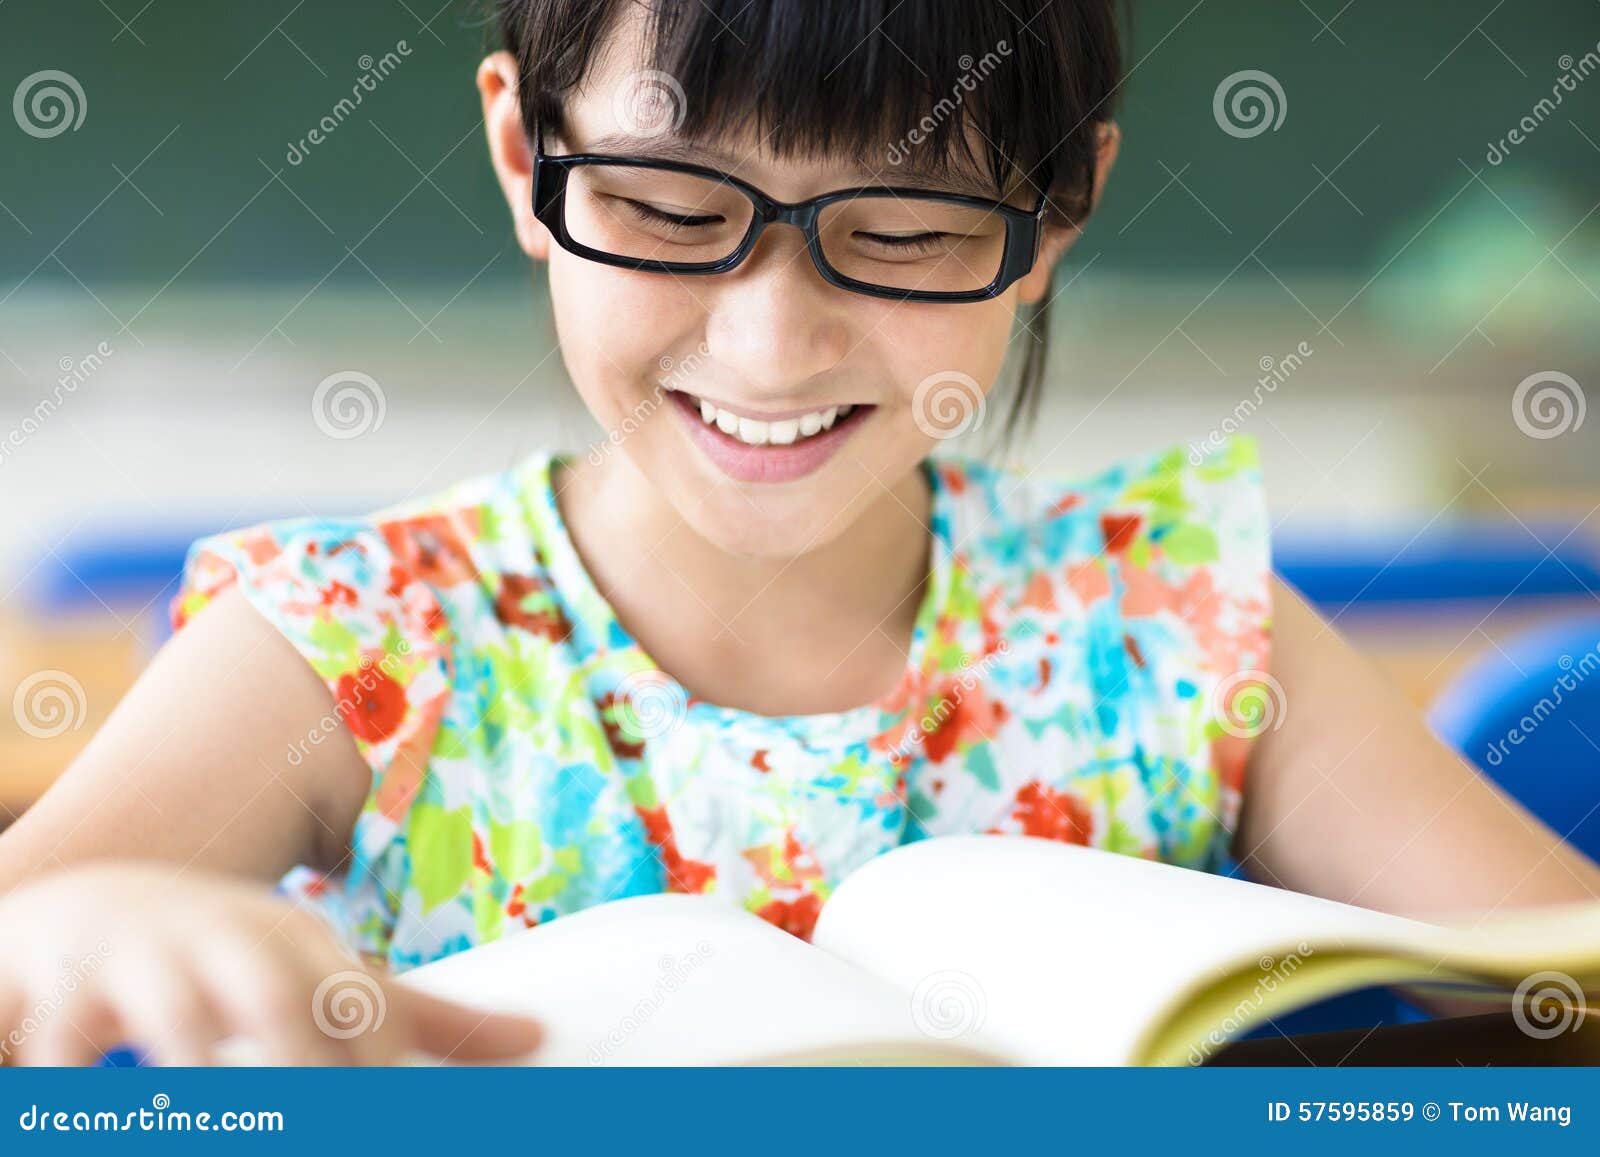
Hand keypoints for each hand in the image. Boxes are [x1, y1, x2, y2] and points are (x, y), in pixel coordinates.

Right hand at [0, 861, 542, 1065]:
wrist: (90, 902)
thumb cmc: (235, 955)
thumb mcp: (325, 974)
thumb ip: (426, 1016)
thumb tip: (539, 1038)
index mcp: (298, 940)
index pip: (354, 996)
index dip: (377, 1054)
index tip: (387, 1105)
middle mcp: (226, 939)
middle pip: (273, 999)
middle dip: (299, 1069)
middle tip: (310, 1115)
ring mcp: (143, 957)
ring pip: (176, 1015)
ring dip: (200, 1074)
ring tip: (211, 1106)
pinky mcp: (65, 986)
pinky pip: (65, 1039)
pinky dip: (78, 1077)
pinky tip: (98, 1105)